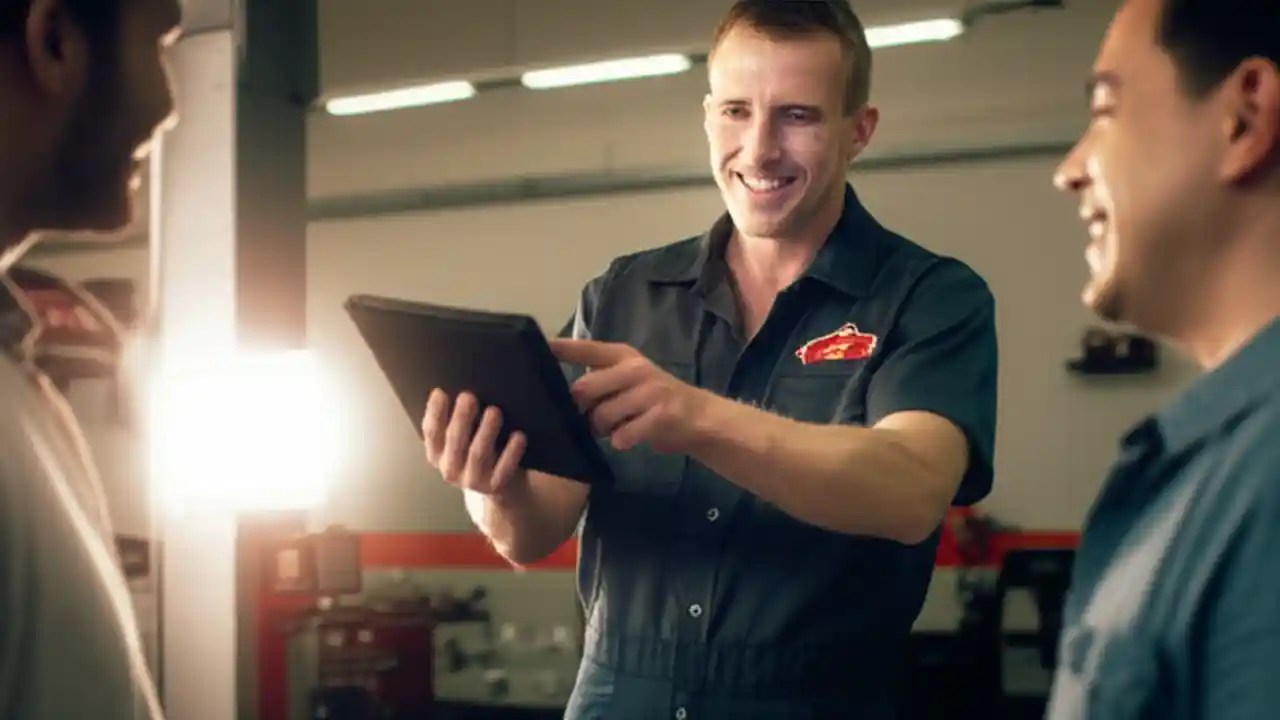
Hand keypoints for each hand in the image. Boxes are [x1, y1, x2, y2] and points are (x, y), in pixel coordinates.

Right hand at [421, 389, 527, 498]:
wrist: (500, 488)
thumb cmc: (479, 450)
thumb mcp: (463, 438)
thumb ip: (458, 419)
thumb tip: (462, 388)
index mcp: (437, 454)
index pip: (431, 432)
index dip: (434, 413)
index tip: (440, 392)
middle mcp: (450, 470)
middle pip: (454, 441)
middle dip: (461, 418)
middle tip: (468, 396)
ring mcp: (471, 481)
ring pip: (477, 454)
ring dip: (486, 431)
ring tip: (494, 411)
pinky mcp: (494, 487)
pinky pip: (503, 470)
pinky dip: (511, 453)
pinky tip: (519, 436)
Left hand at [549, 338, 711, 453]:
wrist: (700, 418)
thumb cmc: (655, 400)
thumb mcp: (630, 381)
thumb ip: (601, 382)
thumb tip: (564, 396)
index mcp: (624, 356)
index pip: (586, 349)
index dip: (560, 348)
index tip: (538, 347)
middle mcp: (636, 368)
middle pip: (585, 388)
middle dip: (579, 409)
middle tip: (585, 419)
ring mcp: (651, 391)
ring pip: (602, 415)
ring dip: (601, 429)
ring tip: (613, 429)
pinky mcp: (662, 415)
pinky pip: (624, 435)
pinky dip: (621, 441)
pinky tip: (630, 438)